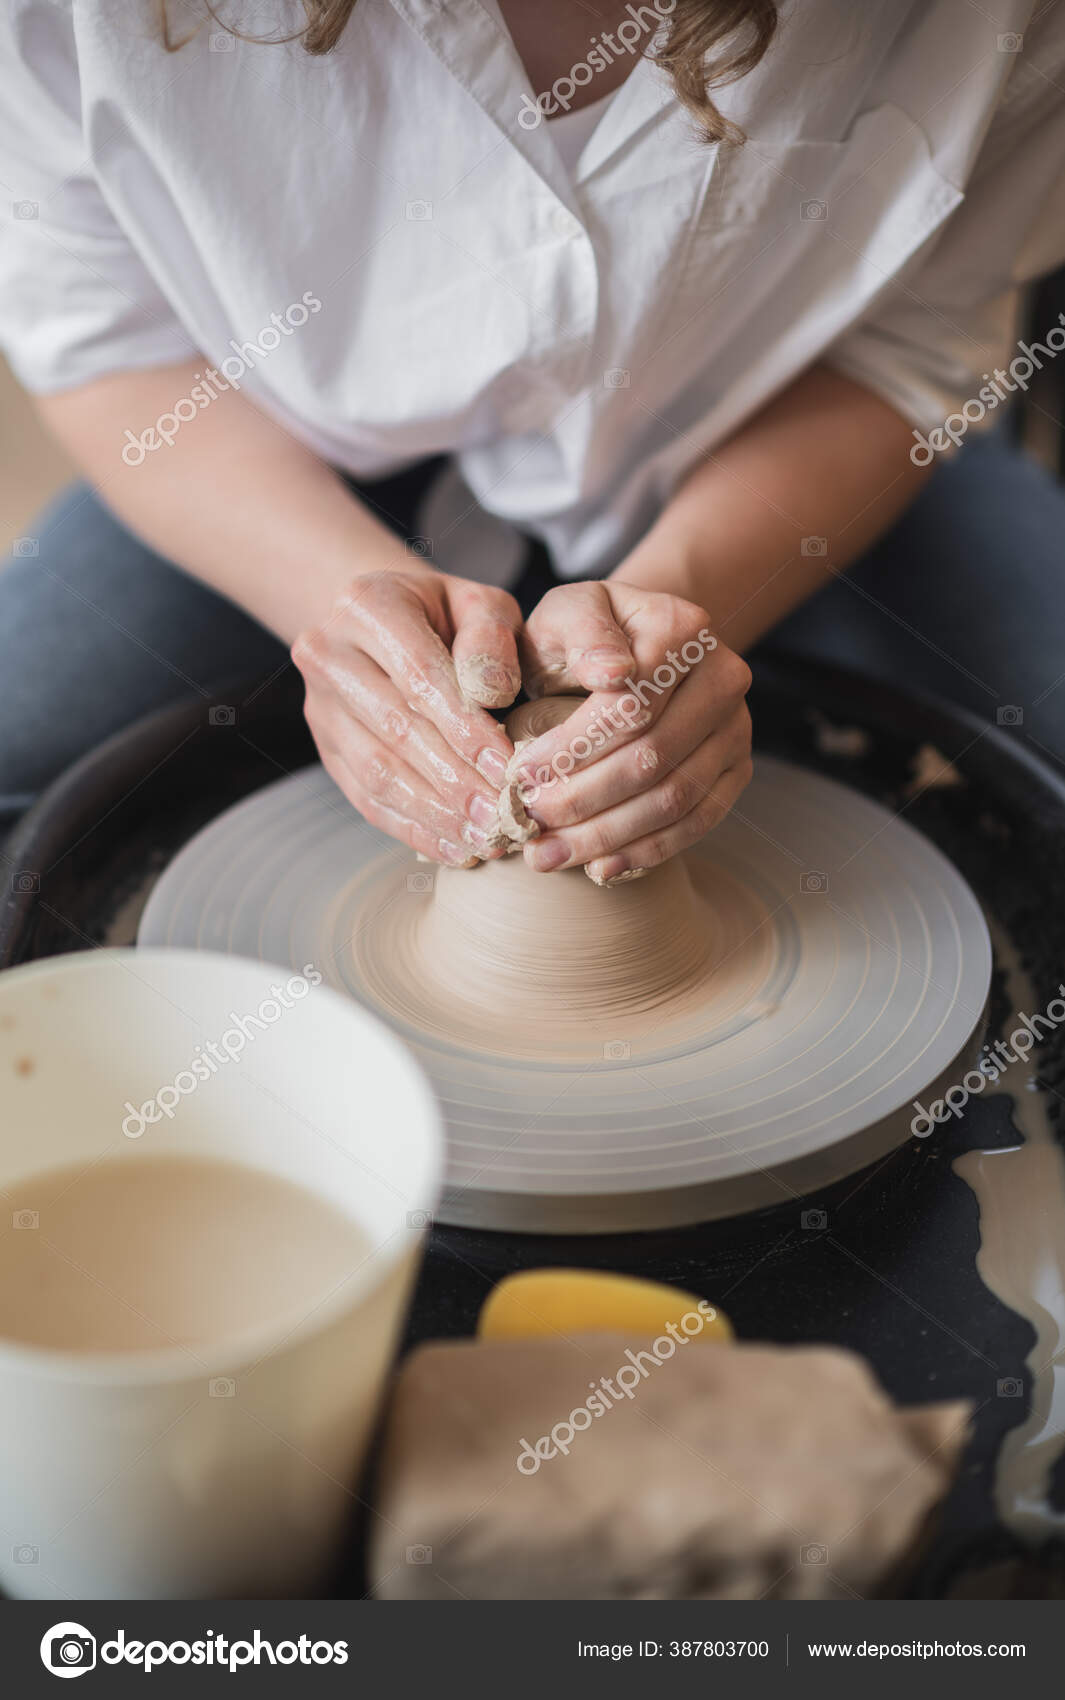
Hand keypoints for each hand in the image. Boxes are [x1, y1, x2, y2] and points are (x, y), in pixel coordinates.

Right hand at [293, 566, 521, 863]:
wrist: (387, 622)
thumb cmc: (449, 616)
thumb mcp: (480, 604)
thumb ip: (492, 637)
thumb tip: (492, 692)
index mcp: (367, 605)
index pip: (419, 677)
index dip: (465, 728)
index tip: (510, 768)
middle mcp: (327, 653)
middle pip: (395, 729)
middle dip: (455, 780)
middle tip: (504, 814)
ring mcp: (319, 706)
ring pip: (377, 772)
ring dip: (436, 813)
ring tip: (487, 837)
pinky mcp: (326, 749)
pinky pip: (367, 799)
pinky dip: (414, 829)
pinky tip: (458, 849)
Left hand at [516, 579, 752, 881]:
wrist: (630, 648)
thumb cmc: (584, 635)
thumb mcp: (568, 613)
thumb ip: (581, 633)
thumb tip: (612, 673)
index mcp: (681, 628)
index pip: (629, 706)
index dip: (571, 749)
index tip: (518, 777)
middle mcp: (723, 676)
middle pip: (652, 758)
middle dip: (581, 801)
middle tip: (527, 826)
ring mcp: (737, 727)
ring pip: (674, 798)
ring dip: (606, 837)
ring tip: (548, 856)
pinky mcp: (738, 769)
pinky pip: (698, 822)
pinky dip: (646, 851)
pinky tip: (599, 868)